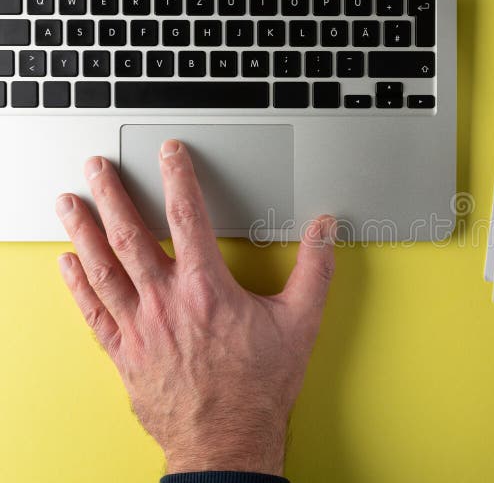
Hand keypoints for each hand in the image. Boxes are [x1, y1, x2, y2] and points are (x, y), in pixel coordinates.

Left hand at [55, 140, 335, 474]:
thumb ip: (314, 270)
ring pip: (103, 268)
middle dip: (112, 194)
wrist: (228, 441)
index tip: (169, 154)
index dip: (178, 178)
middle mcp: (166, 303)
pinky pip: (94, 312)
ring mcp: (140, 328)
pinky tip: (68, 264)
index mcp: (207, 289)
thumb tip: (325, 231)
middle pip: (131, 235)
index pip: (188, 217)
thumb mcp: (301, 322)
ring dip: (83, 231)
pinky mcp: (125, 353)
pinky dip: (78, 285)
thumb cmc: (260, 386)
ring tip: (70, 202)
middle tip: (98, 166)